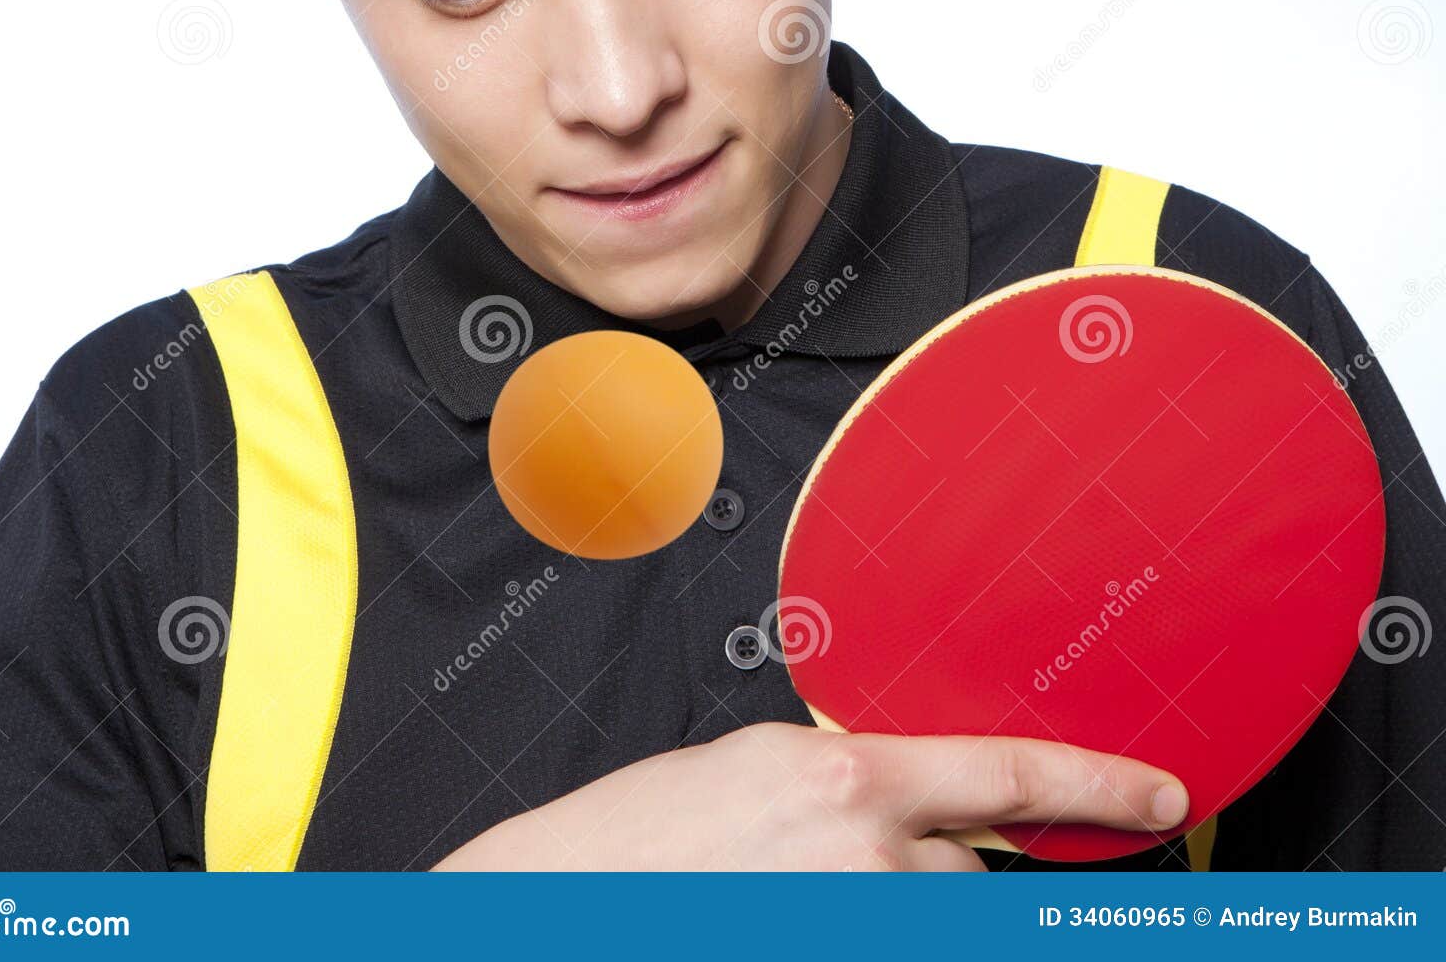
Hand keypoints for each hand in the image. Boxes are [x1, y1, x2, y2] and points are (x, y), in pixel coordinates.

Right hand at [432, 721, 1188, 870]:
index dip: (1096, 785)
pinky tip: (791, 900)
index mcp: (840, 777)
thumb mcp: (746, 772)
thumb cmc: (631, 844)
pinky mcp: (837, 953)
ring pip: (933, 917)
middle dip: (926, 876)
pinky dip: (874, 919)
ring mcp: (854, 918)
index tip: (1158, 795)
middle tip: (837, 877)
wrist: (557, 904)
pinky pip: (900, 943)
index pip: (1003, 772)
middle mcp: (864, 853)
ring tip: (789, 888)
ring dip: (894, 907)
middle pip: (965, 874)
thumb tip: (896, 802)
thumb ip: (837, 780)